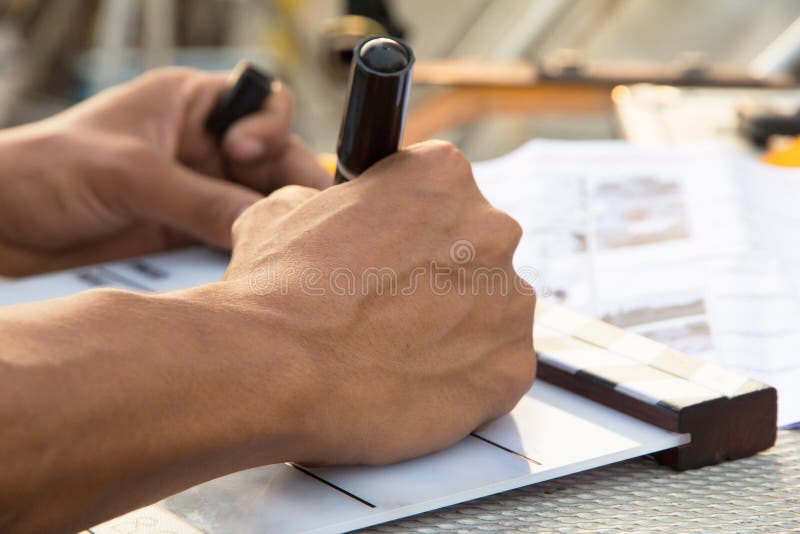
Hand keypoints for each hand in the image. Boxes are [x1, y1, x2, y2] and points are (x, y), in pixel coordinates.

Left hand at [0, 67, 328, 276]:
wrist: (0, 231)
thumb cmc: (43, 171)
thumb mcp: (128, 173)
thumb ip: (200, 199)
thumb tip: (266, 224)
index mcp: (192, 108)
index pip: (263, 106)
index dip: (270, 128)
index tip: (245, 154)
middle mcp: (205, 151)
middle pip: (274, 165)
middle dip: (287, 190)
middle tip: (294, 222)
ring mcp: (200, 198)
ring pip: (261, 211)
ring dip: (271, 229)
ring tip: (276, 251)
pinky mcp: (189, 241)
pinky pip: (235, 248)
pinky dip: (248, 259)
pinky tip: (251, 271)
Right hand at [220, 141, 535, 464]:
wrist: (280, 370)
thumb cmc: (278, 291)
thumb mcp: (284, 210)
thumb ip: (329, 201)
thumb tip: (326, 212)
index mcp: (442, 175)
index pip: (442, 191)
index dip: (411, 227)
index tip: (391, 253)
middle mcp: (492, 228)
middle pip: (477, 250)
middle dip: (440, 276)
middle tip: (391, 308)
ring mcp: (510, 301)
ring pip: (492, 311)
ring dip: (457, 327)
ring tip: (399, 352)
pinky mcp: (512, 367)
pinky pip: (497, 369)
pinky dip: (466, 379)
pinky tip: (418, 384)